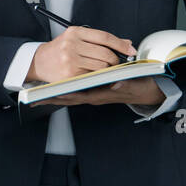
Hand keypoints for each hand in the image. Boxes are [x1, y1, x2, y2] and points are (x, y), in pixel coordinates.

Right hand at [28, 26, 135, 82]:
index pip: (105, 37)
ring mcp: (70, 60)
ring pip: (102, 67)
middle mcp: (71, 44)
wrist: (39, 62)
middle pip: (106, 53)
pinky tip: (94, 75)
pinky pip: (93, 77)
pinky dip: (98, 77)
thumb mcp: (77, 38)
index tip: (131, 50)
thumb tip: (127, 43)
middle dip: (115, 60)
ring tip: (104, 69)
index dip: (121, 44)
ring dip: (107, 70)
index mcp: (75, 32)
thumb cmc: (60, 49)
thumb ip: (101, 40)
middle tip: (116, 63)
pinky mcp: (70, 74)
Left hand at [44, 78, 165, 107]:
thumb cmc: (140, 86)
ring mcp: (94, 95)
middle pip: (71, 98)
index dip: (65, 95)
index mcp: (102, 95)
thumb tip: (114, 85)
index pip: (79, 96)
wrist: (148, 90)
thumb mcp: (134, 85)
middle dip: (54, 99)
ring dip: (57, 96)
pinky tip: (55, 91)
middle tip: (37, 100)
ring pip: (72, 96)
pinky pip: (76, 92)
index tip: (51, 95)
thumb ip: (124, 85)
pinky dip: (65, 92)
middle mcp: (95, 97)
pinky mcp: (94, 91)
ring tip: (40, 97)